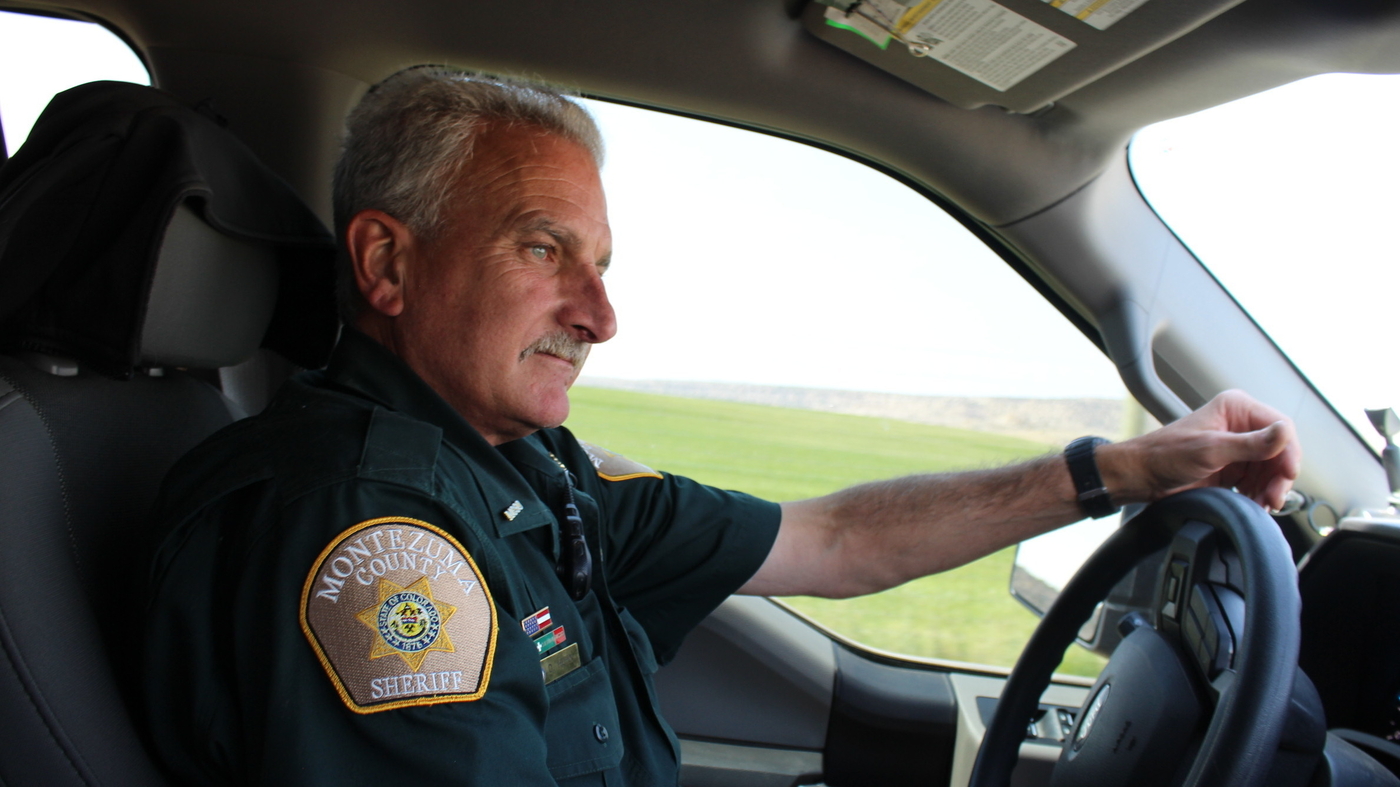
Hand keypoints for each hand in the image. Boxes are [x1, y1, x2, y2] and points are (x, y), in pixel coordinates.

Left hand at [1098, 390, 1300, 511]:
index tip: (1287, 475)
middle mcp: (1239, 424)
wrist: (1140, 477)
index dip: (1289, 451)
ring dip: (1271, 488)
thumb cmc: (1164, 456)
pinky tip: (1255, 504)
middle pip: (1279, 450)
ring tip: (1262, 505)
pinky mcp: (1232, 467)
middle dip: (1280, 476)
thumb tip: (1284, 432)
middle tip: (1274, 498)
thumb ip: (1250, 444)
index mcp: (1235, 408)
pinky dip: (1260, 494)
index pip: (1280, 426)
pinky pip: (1258, 481)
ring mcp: (1237, 447)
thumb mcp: (1210, 450)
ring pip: (1271, 468)